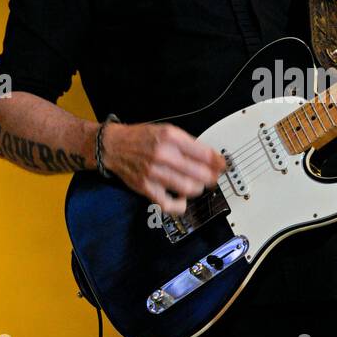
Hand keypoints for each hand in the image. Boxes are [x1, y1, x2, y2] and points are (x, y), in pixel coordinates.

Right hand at [103, 121, 227, 213]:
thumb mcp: (166, 131)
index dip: (218, 162)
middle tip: (213, 177)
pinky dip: (180, 205)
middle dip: (212, 177)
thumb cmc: (141, 139)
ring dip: (197, 189)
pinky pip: (169, 204)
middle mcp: (163, 155)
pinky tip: (181, 198)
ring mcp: (154, 173)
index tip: (223, 165)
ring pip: (189, 189)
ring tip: (196, 185)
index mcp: (170, 137)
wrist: (113, 146)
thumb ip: (187, 143)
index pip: (204, 154)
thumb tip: (211, 158)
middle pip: (200, 173)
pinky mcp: (146, 188)